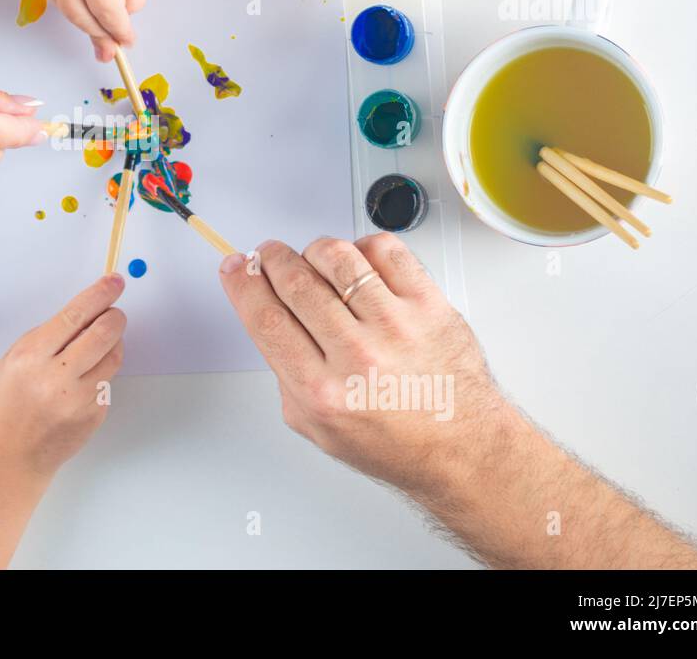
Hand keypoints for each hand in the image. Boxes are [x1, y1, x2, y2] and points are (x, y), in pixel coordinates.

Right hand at [0, 274, 126, 477]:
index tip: (114, 282)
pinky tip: (82, 381)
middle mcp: (57, 378)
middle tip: (114, 313)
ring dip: (112, 344)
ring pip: (114, 356)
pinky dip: (102, 373)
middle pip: (104, 333)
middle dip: (115, 317)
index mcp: (33, 357)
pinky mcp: (95, 414)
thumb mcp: (14, 359)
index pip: (75, 315)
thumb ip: (48, 335)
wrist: (12, 452)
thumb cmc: (9, 402)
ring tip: (94, 349)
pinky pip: (108, 381)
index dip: (99, 294)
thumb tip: (86, 312)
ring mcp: (79, 399)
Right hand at [33, 0, 151, 60]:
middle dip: (98, 35)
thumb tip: (123, 14)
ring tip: (99, 37)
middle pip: (81, 16)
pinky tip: (83, 9)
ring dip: (82, 22)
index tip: (129, 43)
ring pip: (64, 6)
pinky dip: (69, 2)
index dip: (120, 32)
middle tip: (111, 52)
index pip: (108, 14)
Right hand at [219, 234, 511, 498]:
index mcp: (322, 391)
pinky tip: (360, 266)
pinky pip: (385, 249)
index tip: (235, 267)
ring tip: (314, 260)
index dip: (241, 284)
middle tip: (269, 256)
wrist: (461, 448)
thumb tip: (267, 312)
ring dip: (313, 250)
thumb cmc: (394, 441)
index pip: (265, 318)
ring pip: (336, 256)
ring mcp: (396, 326)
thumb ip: (286, 374)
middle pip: (294, 280)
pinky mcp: (429, 305)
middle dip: (271, 259)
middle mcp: (358, 356)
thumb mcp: (316, 427)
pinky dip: (363, 248)